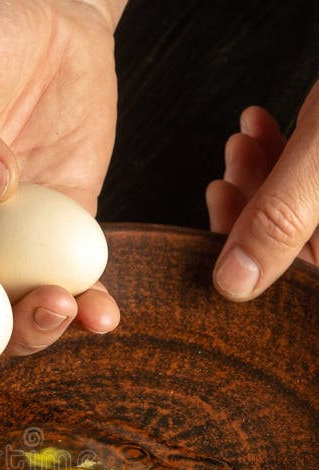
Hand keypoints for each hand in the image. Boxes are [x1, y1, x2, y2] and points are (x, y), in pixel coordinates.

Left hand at [207, 80, 318, 299]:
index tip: (218, 255)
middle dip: (251, 216)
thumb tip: (235, 284)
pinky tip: (260, 128)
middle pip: (299, 247)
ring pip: (299, 209)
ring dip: (258, 178)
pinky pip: (310, 175)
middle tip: (222, 189)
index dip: (260, 273)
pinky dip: (279, 152)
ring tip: (241, 147)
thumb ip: (281, 220)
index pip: (307, 283)